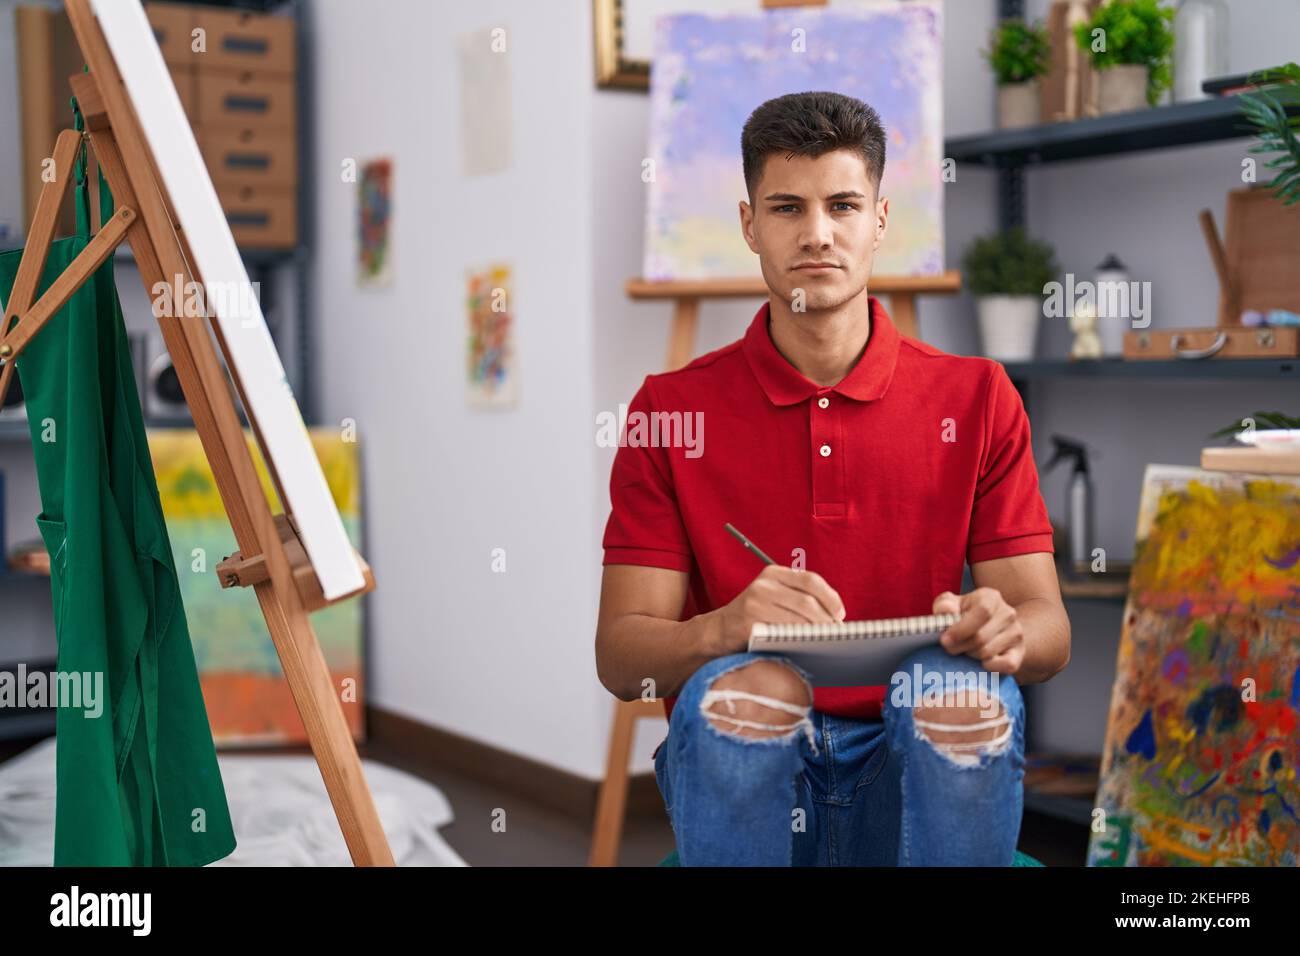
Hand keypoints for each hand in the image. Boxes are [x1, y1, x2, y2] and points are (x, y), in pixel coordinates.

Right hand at [709, 565, 845, 655]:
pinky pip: (782, 633)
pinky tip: (804, 646)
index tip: (840, 615)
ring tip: (824, 642)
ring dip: (815, 633)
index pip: (811, 580)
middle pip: (807, 602)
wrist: (718, 631)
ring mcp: (755, 603)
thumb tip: (836, 615)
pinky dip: (798, 641)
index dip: (830, 598)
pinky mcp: (749, 623)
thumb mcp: (773, 597)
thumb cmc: (755, 617)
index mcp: (773, 573)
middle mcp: (764, 585)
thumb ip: (799, 598)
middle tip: (834, 635)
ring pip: (798, 619)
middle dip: (826, 621)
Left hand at [932, 588, 1024, 675]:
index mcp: (991, 597)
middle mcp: (1008, 613)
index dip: (961, 629)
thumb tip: (948, 611)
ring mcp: (1016, 633)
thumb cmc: (965, 615)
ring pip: (988, 653)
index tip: (944, 640)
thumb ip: (944, 605)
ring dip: (971, 655)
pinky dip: (989, 667)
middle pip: (981, 637)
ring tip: (967, 649)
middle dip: (959, 646)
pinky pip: (1006, 665)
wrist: (992, 627)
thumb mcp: (952, 605)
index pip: (982, 612)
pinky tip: (982, 660)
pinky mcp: (1020, 652)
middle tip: (950, 648)